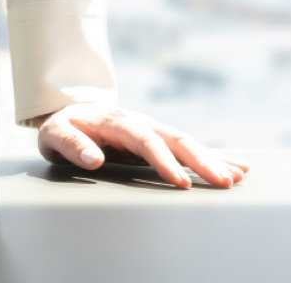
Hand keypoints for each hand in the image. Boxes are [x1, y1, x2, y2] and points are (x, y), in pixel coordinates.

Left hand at [34, 102, 249, 189]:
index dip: (164, 161)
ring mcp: (152, 128)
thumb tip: (94, 159)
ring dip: (213, 159)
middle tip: (222, 181)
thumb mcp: (54, 134)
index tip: (179, 181)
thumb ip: (72, 144)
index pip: (146, 141)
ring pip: (188, 142)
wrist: (69, 109)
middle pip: (176, 139)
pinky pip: (188, 147)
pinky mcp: (158, 138)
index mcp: (118, 122)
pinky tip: (235, 167)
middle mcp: (141, 122)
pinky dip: (212, 157)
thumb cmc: (62, 126)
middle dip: (201, 161)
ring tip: (237, 176)